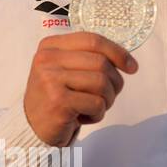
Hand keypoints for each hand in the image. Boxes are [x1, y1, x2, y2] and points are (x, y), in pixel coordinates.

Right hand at [23, 32, 138, 146]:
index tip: (132, 67)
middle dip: (114, 82)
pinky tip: (82, 117)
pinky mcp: (57, 101)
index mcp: (51, 46)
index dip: (118, 53)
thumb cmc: (58, 96)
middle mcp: (47, 60)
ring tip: (94, 106)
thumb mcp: (69, 69)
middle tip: (108, 95)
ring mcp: (50, 80)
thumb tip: (129, 62)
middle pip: (101, 63)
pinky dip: (97, 113)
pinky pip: (97, 103)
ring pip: (102, 83)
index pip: (93, 40)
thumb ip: (91, 58)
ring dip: (107, 99)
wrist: (33, 126)